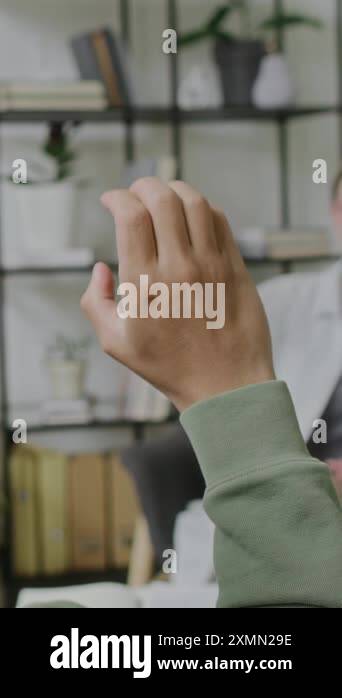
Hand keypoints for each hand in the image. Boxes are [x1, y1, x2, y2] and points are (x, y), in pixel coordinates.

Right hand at [81, 178, 274, 410]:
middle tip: (134, 194)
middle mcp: (180, 267)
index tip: (109, 200)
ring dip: (174, 190)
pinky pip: (220, 221)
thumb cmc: (168, 367)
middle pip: (162, 198)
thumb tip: (100, 268)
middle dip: (142, 185)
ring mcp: (212, 265)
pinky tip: (191, 217)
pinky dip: (202, 208)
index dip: (116, 197)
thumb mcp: (116, 343)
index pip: (131, 215)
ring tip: (162, 198)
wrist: (225, 385)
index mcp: (145, 284)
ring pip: (195, 202)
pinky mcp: (236, 267)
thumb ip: (94, 303)